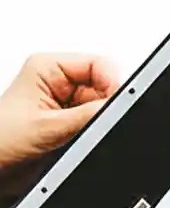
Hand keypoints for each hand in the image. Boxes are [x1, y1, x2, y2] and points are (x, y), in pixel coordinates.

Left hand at [0, 54, 118, 201]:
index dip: (114, 84)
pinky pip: (96, 126)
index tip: (118, 105)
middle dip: (104, 108)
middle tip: (93, 125)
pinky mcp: (71, 125)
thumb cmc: (0, 141)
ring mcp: (67, 105)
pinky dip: (94, 136)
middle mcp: (59, 83)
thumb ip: (88, 115)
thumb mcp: (48, 126)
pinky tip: (76, 142)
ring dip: (97, 124)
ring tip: (74, 136)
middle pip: (105, 88)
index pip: (99, 64)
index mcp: (48, 68)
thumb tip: (119, 107)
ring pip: (103, 109)